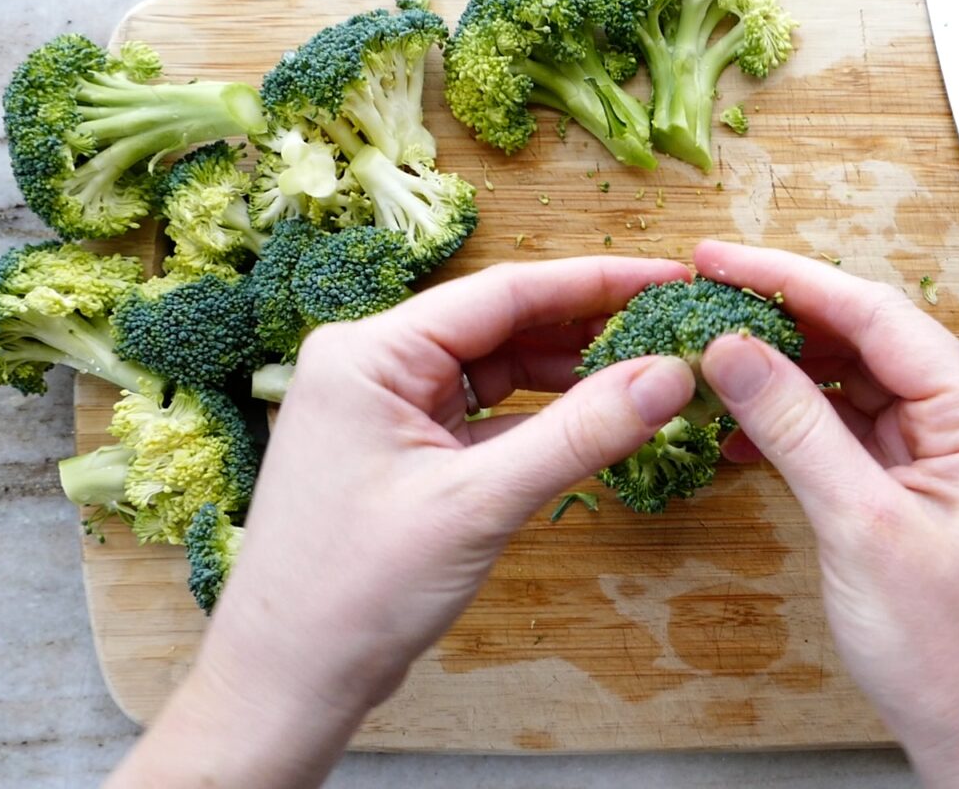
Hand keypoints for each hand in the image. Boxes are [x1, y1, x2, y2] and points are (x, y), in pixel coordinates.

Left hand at [109, 257, 696, 788]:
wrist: (287, 683)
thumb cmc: (356, 592)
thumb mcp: (480, 503)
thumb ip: (579, 433)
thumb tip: (670, 376)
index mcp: (368, 353)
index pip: (501, 293)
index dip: (594, 282)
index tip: (668, 276)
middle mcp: (371, 366)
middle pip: (500, 325)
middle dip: (585, 328)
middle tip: (670, 329)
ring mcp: (385, 412)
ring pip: (495, 371)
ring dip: (567, 375)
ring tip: (646, 375)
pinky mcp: (401, 454)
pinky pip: (483, 417)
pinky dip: (539, 420)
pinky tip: (595, 423)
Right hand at [696, 241, 958, 788]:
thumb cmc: (951, 652)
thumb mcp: (861, 529)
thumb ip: (794, 428)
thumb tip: (733, 350)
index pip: (878, 316)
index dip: (790, 280)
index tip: (720, 259)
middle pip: (867, 340)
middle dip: (781, 320)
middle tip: (701, 299)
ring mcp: (950, 451)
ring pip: (854, 382)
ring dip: (783, 373)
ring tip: (708, 356)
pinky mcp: (923, 483)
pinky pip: (852, 430)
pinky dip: (798, 425)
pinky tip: (741, 423)